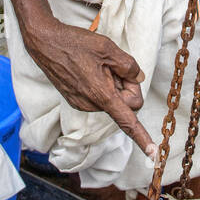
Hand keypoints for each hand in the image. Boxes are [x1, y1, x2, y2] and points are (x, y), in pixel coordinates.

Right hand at [25, 18, 155, 158]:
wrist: (45, 44)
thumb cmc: (76, 44)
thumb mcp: (108, 48)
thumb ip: (129, 66)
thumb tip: (139, 78)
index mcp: (102, 95)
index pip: (128, 121)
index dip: (142, 137)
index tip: (153, 154)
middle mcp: (91, 105)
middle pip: (126, 103)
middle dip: (128, 86)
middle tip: (116, 66)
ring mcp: (82, 104)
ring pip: (113, 100)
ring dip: (113, 84)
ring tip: (98, 66)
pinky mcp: (76, 101)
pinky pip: (100, 98)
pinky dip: (102, 86)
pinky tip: (90, 69)